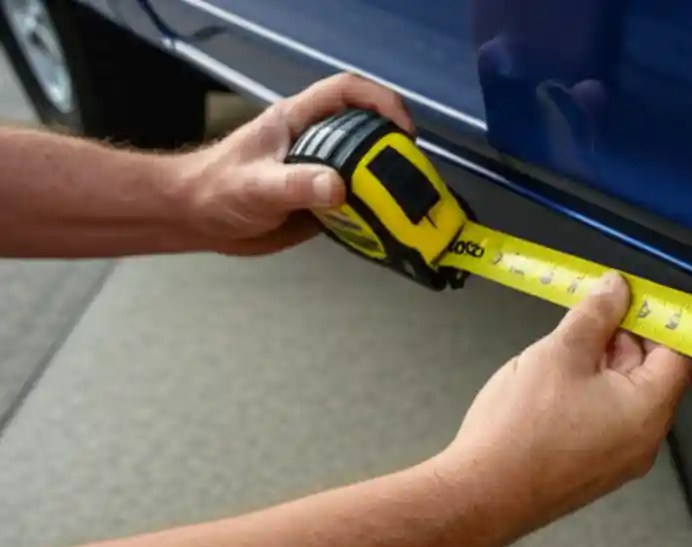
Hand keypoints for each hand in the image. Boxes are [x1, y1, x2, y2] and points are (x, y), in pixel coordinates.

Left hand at [179, 73, 413, 255]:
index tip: (404, 130)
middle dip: (394, 145)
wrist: (194, 218)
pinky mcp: (319, 199)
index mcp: (298, 120)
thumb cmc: (216, 189)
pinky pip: (354, 199)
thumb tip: (339, 188)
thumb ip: (296, 185)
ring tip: (408, 201)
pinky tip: (387, 225)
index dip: (381, 101)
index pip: (346, 92)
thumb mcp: (256, 185)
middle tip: (413, 173)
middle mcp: (314, 140)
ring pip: (364, 166)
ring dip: (387, 181)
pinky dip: (374, 210)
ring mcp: (318, 170)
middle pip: (366, 128)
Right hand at [442, 272, 691, 532]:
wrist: (480, 495)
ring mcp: (618, 458)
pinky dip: (589, 391)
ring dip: (601, 363)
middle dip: (623, 338)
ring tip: (562, 348)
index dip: (661, 320)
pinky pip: (605, 418)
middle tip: (591, 312)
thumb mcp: (561, 352)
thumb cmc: (520, 432)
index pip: (679, 354)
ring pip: (624, 394)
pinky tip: (554, 380)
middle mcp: (643, 440)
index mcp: (649, 411)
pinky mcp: (592, 467)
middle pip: (652, 373)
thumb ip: (596, 314)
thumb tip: (616, 290)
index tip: (638, 297)